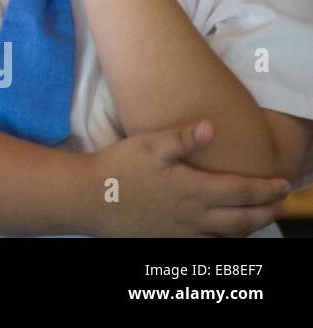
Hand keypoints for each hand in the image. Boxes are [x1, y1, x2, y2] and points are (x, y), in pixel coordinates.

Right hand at [88, 120, 291, 236]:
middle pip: (242, 219)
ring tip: (258, 219)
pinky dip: (221, 241)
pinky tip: (220, 234)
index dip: (267, 189)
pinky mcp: (167, 241)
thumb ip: (182, 138)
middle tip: (281, 204)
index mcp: (193, 189)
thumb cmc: (118, 167)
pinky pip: (204, 246)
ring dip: (249, 228)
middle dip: (266, 212)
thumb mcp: (149, 145)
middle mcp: (194, 215)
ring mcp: (181, 232)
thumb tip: (212, 127)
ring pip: (227, 236)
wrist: (90, 198)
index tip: (284, 184)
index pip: (242, 192)